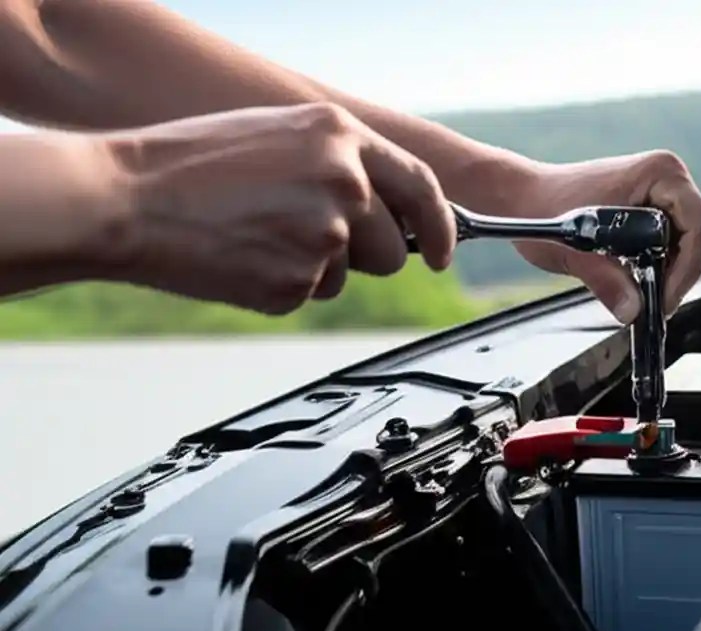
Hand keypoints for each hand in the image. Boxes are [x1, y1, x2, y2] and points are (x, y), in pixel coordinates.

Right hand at [106, 102, 454, 313]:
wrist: (125, 197)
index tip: (446, 251)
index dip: (442, 227)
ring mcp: (324, 236)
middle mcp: (345, 184)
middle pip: (395, 250)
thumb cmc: (192, 164)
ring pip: (351, 277)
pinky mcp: (297, 282)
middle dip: (365, 254)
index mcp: (341, 138)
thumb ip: (342, 163)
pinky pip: (309, 295)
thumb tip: (390, 205)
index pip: (423, 189)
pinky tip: (243, 257)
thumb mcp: (281, 135)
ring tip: (263, 237)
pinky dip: (280, 285)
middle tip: (304, 236)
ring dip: (320, 269)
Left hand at [514, 151, 700, 322]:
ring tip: (642, 296)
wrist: (522, 198)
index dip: (686, 269)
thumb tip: (633, 310)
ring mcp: (660, 195)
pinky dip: (658, 268)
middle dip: (677, 275)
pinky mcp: (651, 212)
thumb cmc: (542, 207)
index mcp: (659, 174)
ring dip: (668, 274)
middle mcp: (667, 180)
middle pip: (697, 239)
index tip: (664, 298)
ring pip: (685, 246)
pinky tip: (637, 283)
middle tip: (655, 305)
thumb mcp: (573, 249)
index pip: (699, 227)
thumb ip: (606, 280)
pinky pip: (670, 246)